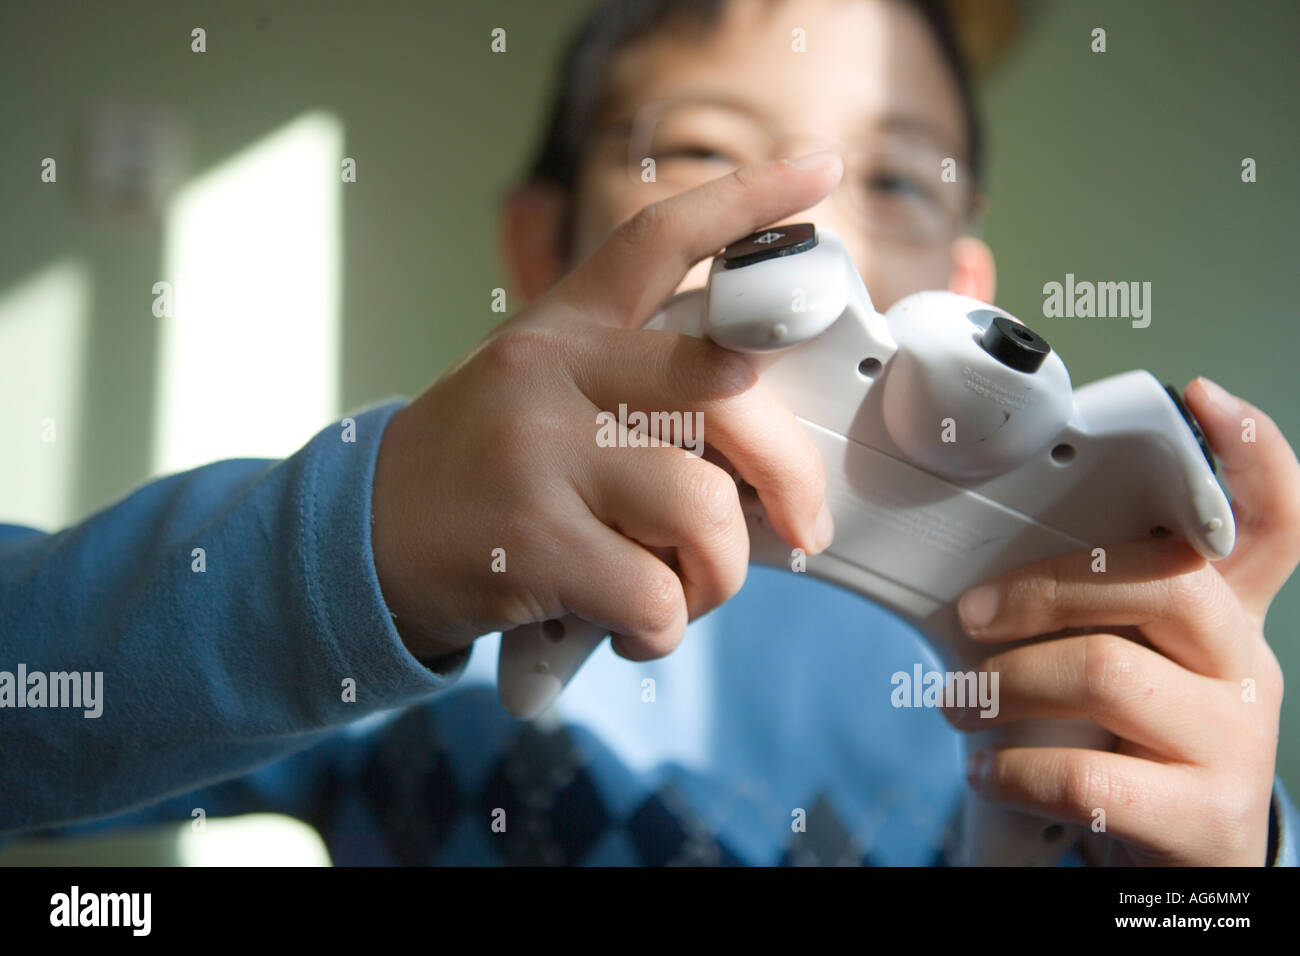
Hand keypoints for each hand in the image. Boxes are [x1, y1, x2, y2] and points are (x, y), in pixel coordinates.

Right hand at [371, 153, 843, 660]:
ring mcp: (538, 454)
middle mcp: (553, 373)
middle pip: (724, 387)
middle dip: (788, 470)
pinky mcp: (530, 540)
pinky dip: (665, 628)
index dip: (746, 202)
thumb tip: (760, 458)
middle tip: (801, 523)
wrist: (362, 539)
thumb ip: (635, 394)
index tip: (820, 171)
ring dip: (718, 572)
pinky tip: (632, 627)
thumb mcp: (542, 396)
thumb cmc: (481, 471)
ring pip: (701, 506)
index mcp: (564, 328)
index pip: (659, 239)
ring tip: (685, 590)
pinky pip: (653, 592)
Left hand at [943, 377, 1299, 864]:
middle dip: (1044, 588)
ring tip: (959, 702)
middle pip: (1163, 582)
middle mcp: (1246, 664)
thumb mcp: (1128, 656)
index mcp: (1228, 612)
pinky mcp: (1205, 813)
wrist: (1181, 849)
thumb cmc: (1132, 734)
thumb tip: (977, 564)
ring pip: (1109, 672)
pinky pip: (1089, 775)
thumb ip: (1089, 603)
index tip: (1206, 397)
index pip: (1273, 521)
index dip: (1253, 455)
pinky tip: (987, 769)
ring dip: (1006, 684)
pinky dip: (1013, 768)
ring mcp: (1235, 739)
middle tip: (971, 615)